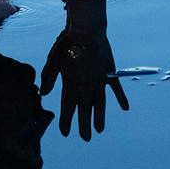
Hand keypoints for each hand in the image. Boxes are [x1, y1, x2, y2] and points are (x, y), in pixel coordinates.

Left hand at [40, 24, 129, 140]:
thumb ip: (49, 78)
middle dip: (83, 126)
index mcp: (71, 84)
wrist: (87, 30)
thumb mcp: (53, 60)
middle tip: (85, 138)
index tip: (66, 133)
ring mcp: (99, 81)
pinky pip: (117, 89)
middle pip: (84, 111)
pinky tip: (125, 108)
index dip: (66, 121)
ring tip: (99, 130)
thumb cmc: (67, 43)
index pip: (68, 108)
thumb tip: (44, 94)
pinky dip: (121, 99)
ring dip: (99, 118)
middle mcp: (86, 86)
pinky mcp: (109, 73)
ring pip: (99, 105)